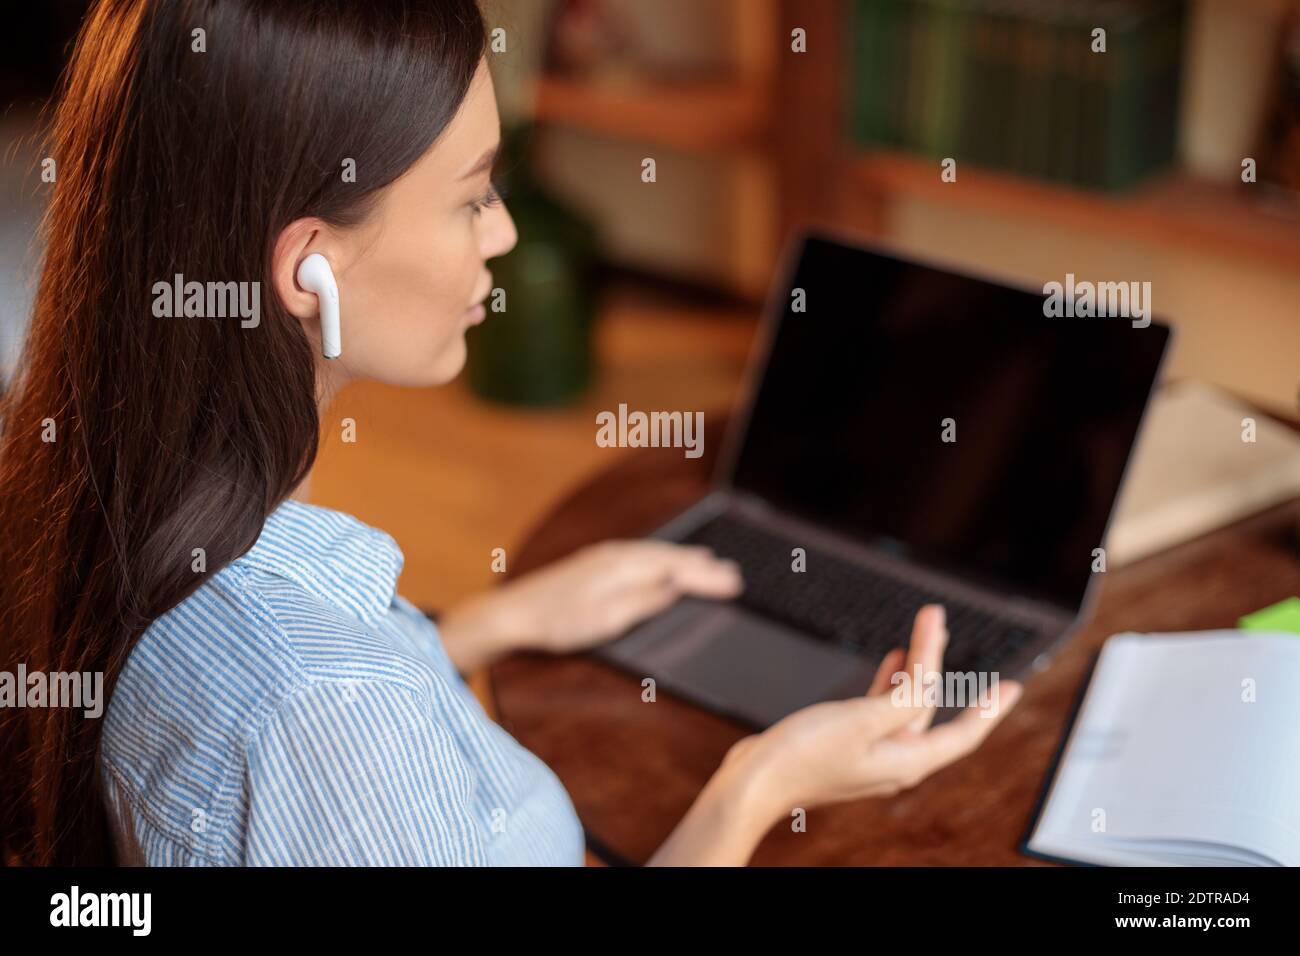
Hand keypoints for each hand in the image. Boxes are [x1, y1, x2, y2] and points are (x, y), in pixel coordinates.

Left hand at [437, 539, 741, 670]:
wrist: (514, 614)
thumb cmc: (557, 621)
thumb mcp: (605, 619)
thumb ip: (643, 600)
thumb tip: (675, 587)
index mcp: (623, 566)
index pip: (677, 569)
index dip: (706, 578)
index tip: (733, 584)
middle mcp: (616, 555)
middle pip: (670, 557)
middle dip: (702, 566)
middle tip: (732, 575)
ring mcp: (604, 557)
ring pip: (655, 553)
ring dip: (683, 559)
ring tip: (707, 563)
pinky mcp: (593, 565)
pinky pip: (640, 555)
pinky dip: (661, 558)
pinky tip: (662, 564)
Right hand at [728, 605, 1021, 822]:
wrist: (754, 780)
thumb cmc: (803, 756)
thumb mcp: (861, 720)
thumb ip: (902, 699)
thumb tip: (931, 684)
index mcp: (906, 761)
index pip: (962, 735)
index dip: (989, 710)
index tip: (1012, 687)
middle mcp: (893, 760)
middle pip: (929, 708)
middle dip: (936, 664)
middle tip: (938, 623)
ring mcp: (869, 752)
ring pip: (903, 705)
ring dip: (912, 669)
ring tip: (922, 633)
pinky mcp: (846, 743)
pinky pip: (880, 709)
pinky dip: (888, 683)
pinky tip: (892, 662)